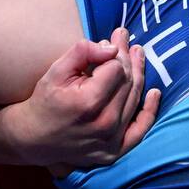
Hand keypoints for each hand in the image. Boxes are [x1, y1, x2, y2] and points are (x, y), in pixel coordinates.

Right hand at [0, 27, 161, 172]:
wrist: (33, 137)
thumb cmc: (44, 101)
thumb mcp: (55, 71)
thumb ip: (82, 52)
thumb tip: (111, 47)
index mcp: (89, 102)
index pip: (116, 68)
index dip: (114, 51)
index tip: (111, 38)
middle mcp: (104, 123)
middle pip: (127, 82)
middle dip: (128, 57)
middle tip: (126, 38)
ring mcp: (111, 140)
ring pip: (134, 100)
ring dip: (139, 75)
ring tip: (138, 54)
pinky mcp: (115, 151)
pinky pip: (140, 130)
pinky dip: (149, 111)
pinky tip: (154, 93)